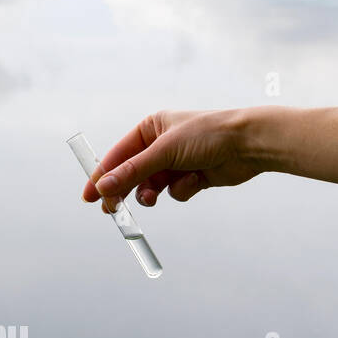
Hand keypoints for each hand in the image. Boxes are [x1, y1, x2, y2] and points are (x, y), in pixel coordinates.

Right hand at [81, 108, 264, 210]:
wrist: (248, 144)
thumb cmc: (207, 136)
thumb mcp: (164, 152)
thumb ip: (132, 171)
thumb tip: (104, 187)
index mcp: (151, 127)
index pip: (118, 154)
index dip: (102, 176)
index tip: (89, 197)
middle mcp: (161, 143)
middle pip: (132, 173)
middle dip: (124, 190)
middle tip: (112, 210)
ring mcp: (177, 161)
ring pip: (152, 186)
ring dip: (152, 193)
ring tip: (153, 197)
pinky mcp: (192, 176)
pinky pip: (175, 191)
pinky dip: (182, 189)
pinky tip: (196, 179)